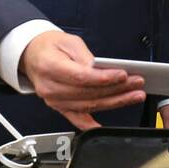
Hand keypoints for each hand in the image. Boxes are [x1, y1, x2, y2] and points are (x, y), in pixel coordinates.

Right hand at [19, 30, 145, 130]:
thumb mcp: (68, 41)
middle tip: (136, 84)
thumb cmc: (49, 47)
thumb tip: (101, 69)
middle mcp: (50, 88)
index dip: (103, 78)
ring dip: (114, 102)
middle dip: (116, 89)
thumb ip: (84, 56)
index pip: (81, 77)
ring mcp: (54, 100)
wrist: (32, 55)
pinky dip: (89, 124)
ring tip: (133, 96)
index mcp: (50, 67)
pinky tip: (103, 125)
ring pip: (88, 105)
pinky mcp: (59, 107)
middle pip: (88, 93)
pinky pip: (76, 118)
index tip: (122, 75)